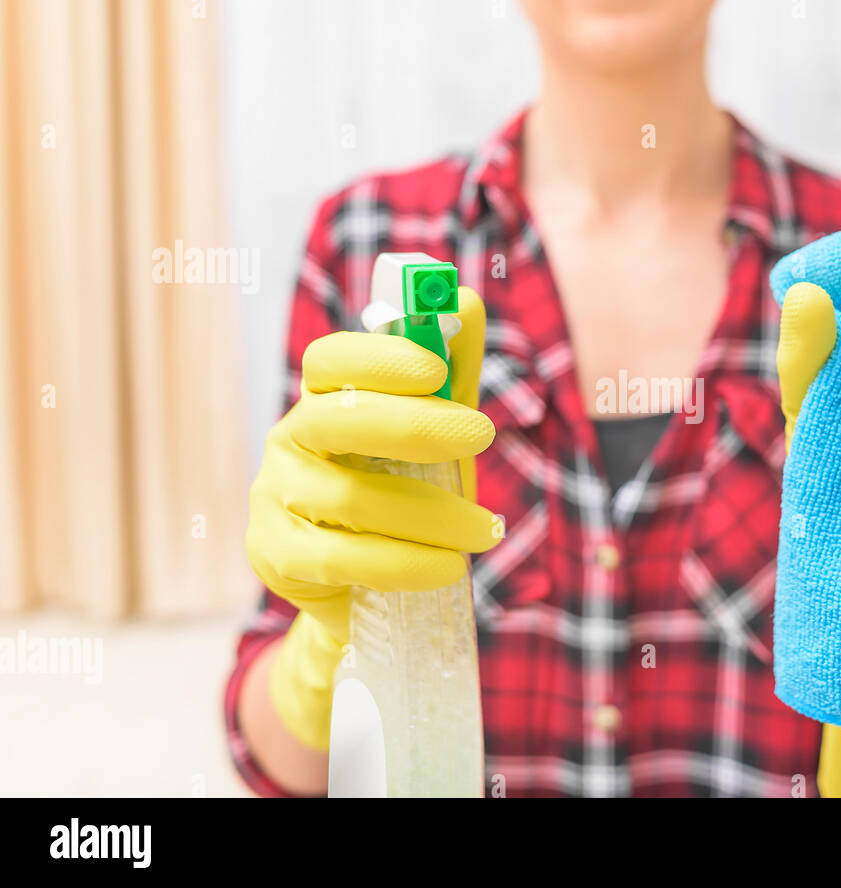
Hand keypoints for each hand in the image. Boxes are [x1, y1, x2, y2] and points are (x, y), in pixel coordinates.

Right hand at [245, 287, 498, 748]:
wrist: (365, 593)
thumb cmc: (405, 500)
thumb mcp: (436, 438)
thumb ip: (452, 375)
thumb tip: (468, 302)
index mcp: (326, 402)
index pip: (331, 360)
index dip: (379, 357)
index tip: (436, 368)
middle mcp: (290, 441)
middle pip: (336, 418)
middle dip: (414, 423)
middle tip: (482, 434)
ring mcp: (275, 498)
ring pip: (350, 497)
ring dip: (432, 513)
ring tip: (487, 530)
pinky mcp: (276, 556)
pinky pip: (340, 558)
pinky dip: (405, 563)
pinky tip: (451, 567)